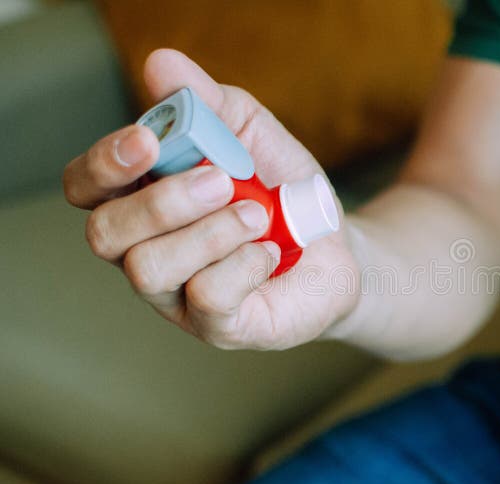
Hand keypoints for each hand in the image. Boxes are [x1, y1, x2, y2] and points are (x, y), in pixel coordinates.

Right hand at [63, 49, 359, 349]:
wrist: (335, 245)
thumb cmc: (281, 190)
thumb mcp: (253, 135)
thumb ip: (210, 106)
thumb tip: (162, 65)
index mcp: (142, 199)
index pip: (86, 186)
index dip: (103, 164)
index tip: (148, 141)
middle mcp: (146, 250)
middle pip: (106, 233)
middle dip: (162, 202)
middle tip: (222, 181)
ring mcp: (177, 296)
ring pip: (149, 269)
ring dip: (210, 233)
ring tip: (258, 215)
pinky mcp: (216, 326)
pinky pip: (206, 298)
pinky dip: (242, 264)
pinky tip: (269, 252)